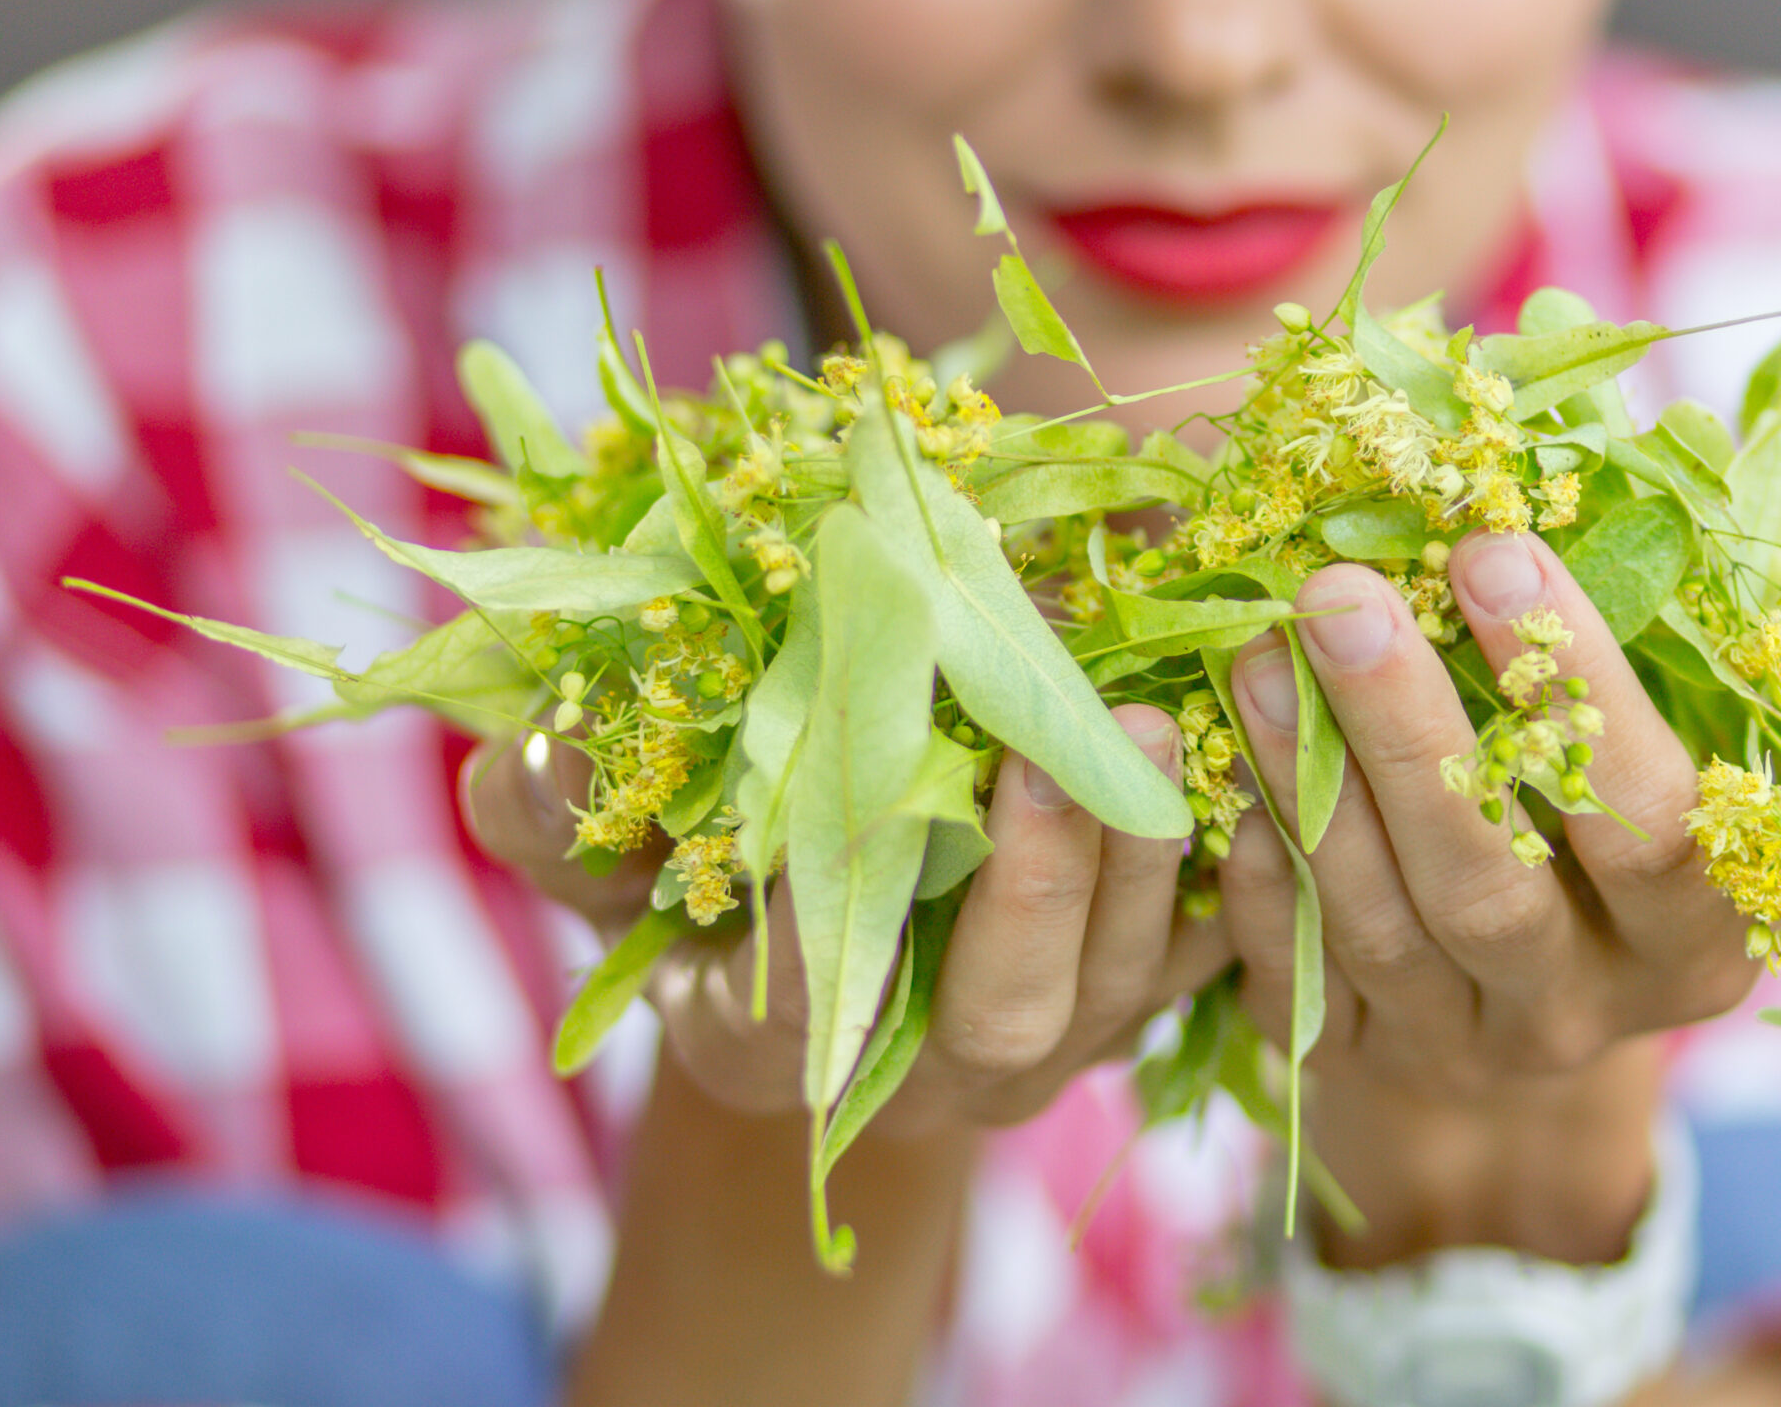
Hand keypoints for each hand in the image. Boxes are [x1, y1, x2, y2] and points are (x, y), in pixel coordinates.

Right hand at [462, 705, 1231, 1131]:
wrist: (838, 963)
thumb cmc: (708, 896)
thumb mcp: (607, 863)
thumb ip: (548, 824)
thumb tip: (525, 757)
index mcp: (791, 1048)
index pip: (818, 994)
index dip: (839, 900)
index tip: (855, 779)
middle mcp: (936, 1070)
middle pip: (1013, 1007)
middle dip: (1046, 880)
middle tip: (1071, 737)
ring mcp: (1055, 1041)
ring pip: (1131, 980)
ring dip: (1157, 855)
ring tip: (1168, 710)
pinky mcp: (1142, 991)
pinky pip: (1219, 947)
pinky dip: (1247, 859)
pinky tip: (1255, 733)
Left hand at [1216, 533, 1780, 1261]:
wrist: (1539, 1000)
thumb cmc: (1653, 834)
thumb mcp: (1757, 794)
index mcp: (1696, 943)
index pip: (1652, 826)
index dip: (1580, 694)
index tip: (1497, 550)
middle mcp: (1576, 1011)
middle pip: (1488, 884)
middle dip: (1410, 733)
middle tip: (1339, 589)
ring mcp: (1451, 1042)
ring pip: (1373, 920)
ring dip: (1305, 779)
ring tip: (1256, 644)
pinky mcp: (1348, 1055)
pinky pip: (1287, 965)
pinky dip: (1249, 863)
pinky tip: (1205, 756)